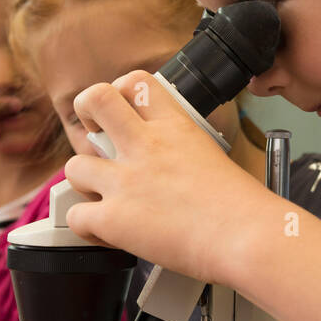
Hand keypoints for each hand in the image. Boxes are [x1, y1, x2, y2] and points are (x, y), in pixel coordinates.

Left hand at [64, 71, 277, 284]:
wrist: (246, 237)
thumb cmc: (244, 209)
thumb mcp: (215, 159)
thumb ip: (184, 153)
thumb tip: (173, 170)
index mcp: (176, 127)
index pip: (137, 82)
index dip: (123, 93)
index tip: (125, 112)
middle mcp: (146, 146)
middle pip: (95, 100)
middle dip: (87, 114)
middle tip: (95, 134)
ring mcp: (126, 181)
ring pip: (74, 165)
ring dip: (85, 182)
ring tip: (105, 196)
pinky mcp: (114, 219)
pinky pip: (75, 217)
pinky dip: (88, 229)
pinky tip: (108, 233)